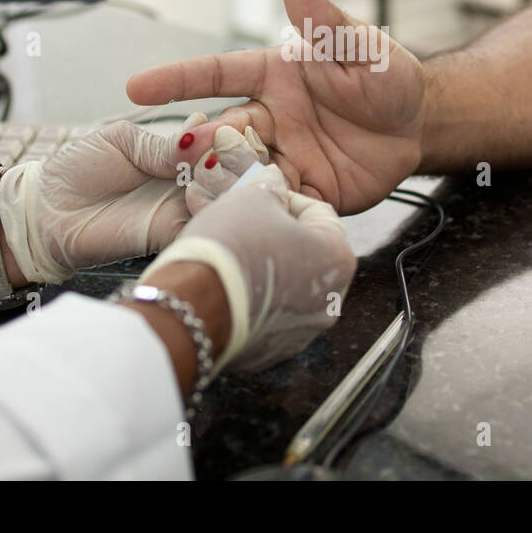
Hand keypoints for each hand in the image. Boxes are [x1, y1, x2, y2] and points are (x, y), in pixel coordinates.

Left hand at [0, 115, 266, 281]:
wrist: (47, 212)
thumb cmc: (78, 168)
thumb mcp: (122, 142)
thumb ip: (163, 145)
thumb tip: (203, 130)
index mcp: (178, 151)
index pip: (217, 141)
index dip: (230, 134)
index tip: (239, 124)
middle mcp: (187, 181)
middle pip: (228, 171)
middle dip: (237, 160)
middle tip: (235, 150)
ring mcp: (181, 210)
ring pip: (222, 200)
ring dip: (229, 187)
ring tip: (222, 173)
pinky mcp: (170, 238)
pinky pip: (201, 230)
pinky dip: (211, 217)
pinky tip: (212, 203)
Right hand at [127, 0, 424, 214]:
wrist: (417, 125)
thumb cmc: (384, 76)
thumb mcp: (360, 45)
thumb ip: (326, 21)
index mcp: (273, 77)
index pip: (217, 75)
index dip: (177, 79)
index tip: (137, 87)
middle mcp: (270, 117)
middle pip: (225, 129)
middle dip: (204, 141)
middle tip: (193, 149)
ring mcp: (284, 156)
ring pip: (242, 169)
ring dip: (225, 178)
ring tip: (214, 185)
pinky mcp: (304, 190)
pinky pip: (276, 201)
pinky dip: (261, 208)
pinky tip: (251, 215)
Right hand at [144, 164, 355, 371]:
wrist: (193, 308)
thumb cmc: (229, 248)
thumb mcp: (252, 199)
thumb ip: (271, 186)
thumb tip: (275, 181)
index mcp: (338, 258)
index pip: (319, 211)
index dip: (286, 197)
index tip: (260, 196)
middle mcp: (331, 300)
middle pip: (308, 250)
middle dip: (279, 232)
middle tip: (246, 222)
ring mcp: (305, 330)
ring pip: (290, 283)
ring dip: (268, 265)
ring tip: (234, 252)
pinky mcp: (276, 351)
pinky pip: (271, 314)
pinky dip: (256, 297)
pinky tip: (229, 284)